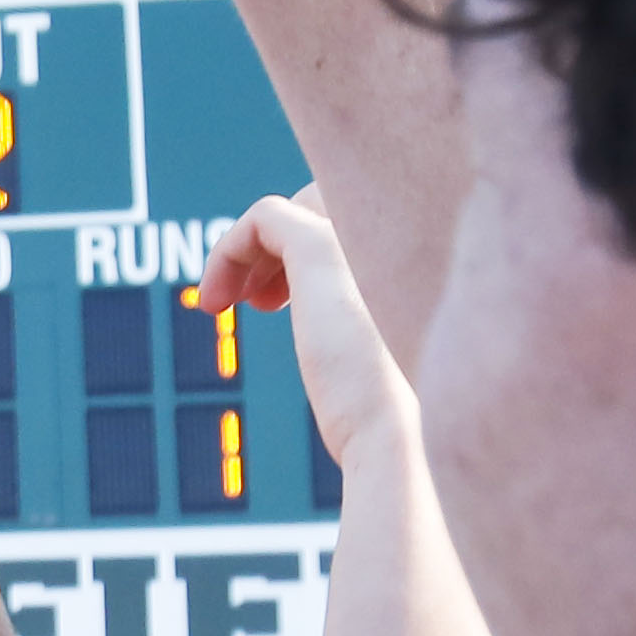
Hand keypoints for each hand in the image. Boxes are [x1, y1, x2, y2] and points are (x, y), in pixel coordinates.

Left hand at [196, 192, 410, 471]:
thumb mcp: (379, 359)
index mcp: (418, 254)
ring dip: (250, 250)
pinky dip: (229, 249)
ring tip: (226, 301)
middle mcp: (396, 232)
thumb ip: (360, 327)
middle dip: (279, 246)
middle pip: (324, 203)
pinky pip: (263, 217)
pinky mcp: (320, 245)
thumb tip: (330, 329)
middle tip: (256, 301)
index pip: (354, 218)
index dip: (305, 251)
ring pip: (294, 206)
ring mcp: (361, 233)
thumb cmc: (391, 415)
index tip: (276, 301)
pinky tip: (217, 301)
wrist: (399, 433)